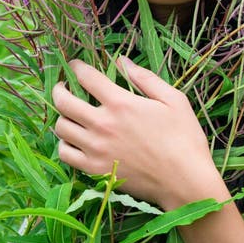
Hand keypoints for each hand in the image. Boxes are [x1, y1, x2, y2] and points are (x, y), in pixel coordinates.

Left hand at [51, 57, 228, 210]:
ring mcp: (96, 149)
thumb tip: (122, 61)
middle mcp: (102, 125)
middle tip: (63, 87)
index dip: (77, 67)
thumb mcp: (173, 100)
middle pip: (63, 102)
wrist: (184, 181)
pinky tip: (73, 139)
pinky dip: (65, 144)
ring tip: (69, 114)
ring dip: (62, 116)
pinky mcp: (95, 170)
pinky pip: (65, 154)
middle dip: (59, 89)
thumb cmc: (184, 138)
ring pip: (61, 127)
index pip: (87, 78)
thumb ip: (145, 78)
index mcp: (121, 104)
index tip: (76, 65)